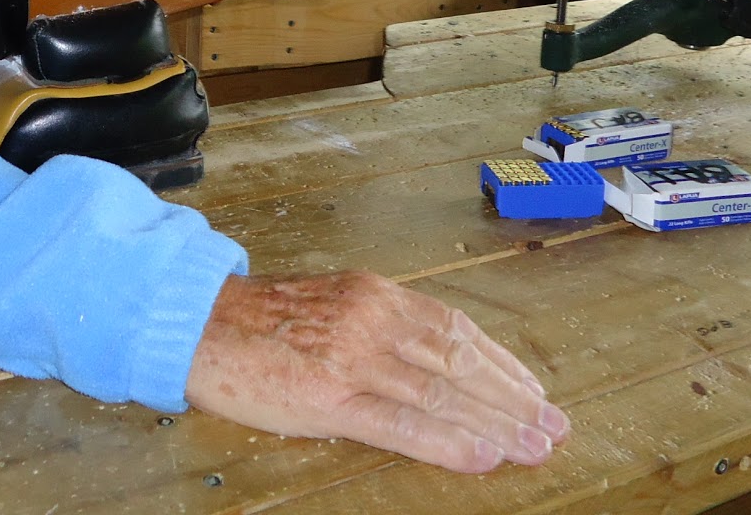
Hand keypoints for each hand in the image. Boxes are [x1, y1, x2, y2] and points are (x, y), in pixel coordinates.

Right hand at [185, 271, 568, 472]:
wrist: (197, 323)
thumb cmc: (261, 320)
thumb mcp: (331, 304)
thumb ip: (380, 326)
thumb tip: (434, 360)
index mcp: (376, 295)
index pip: (456, 330)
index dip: (502, 364)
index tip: (535, 392)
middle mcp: (372, 319)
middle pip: (460, 360)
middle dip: (514, 397)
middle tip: (554, 425)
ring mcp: (352, 357)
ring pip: (442, 392)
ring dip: (496, 423)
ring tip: (533, 445)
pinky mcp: (328, 396)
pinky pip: (400, 423)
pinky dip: (447, 441)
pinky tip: (480, 455)